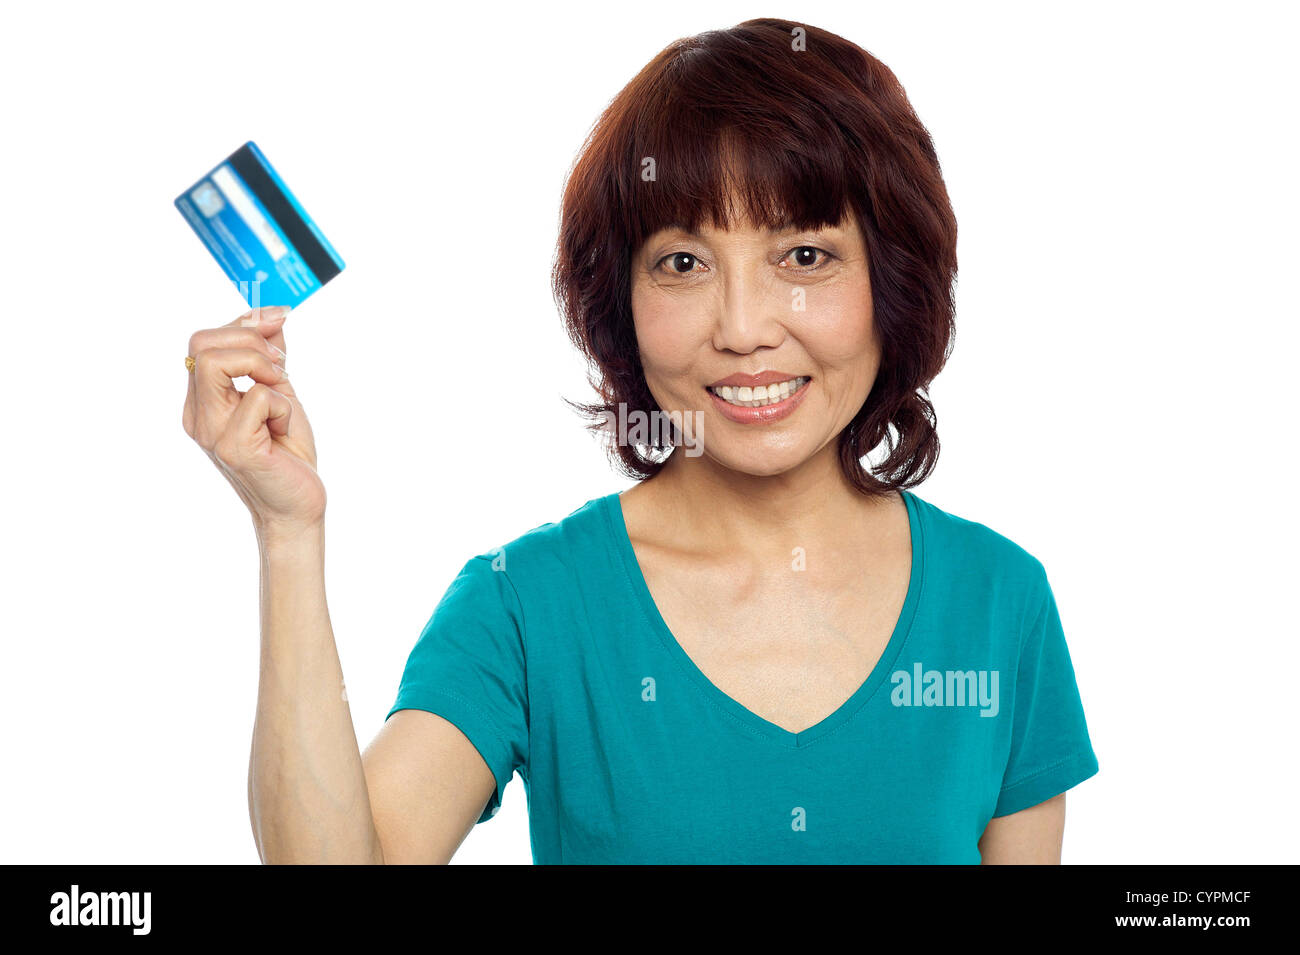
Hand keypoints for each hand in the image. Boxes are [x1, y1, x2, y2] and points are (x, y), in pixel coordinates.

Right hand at [182, 305, 325, 535]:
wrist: (298, 507)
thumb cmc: (288, 454)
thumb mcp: (280, 394)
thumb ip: (270, 356)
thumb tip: (272, 314)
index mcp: (202, 401)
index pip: (204, 340)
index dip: (244, 323)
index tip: (280, 320)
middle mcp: (198, 415)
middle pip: (201, 342)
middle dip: (251, 341)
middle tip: (282, 367)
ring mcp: (211, 432)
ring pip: (218, 361)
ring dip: (264, 368)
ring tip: (282, 397)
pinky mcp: (233, 447)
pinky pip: (258, 396)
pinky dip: (283, 406)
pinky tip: (284, 430)